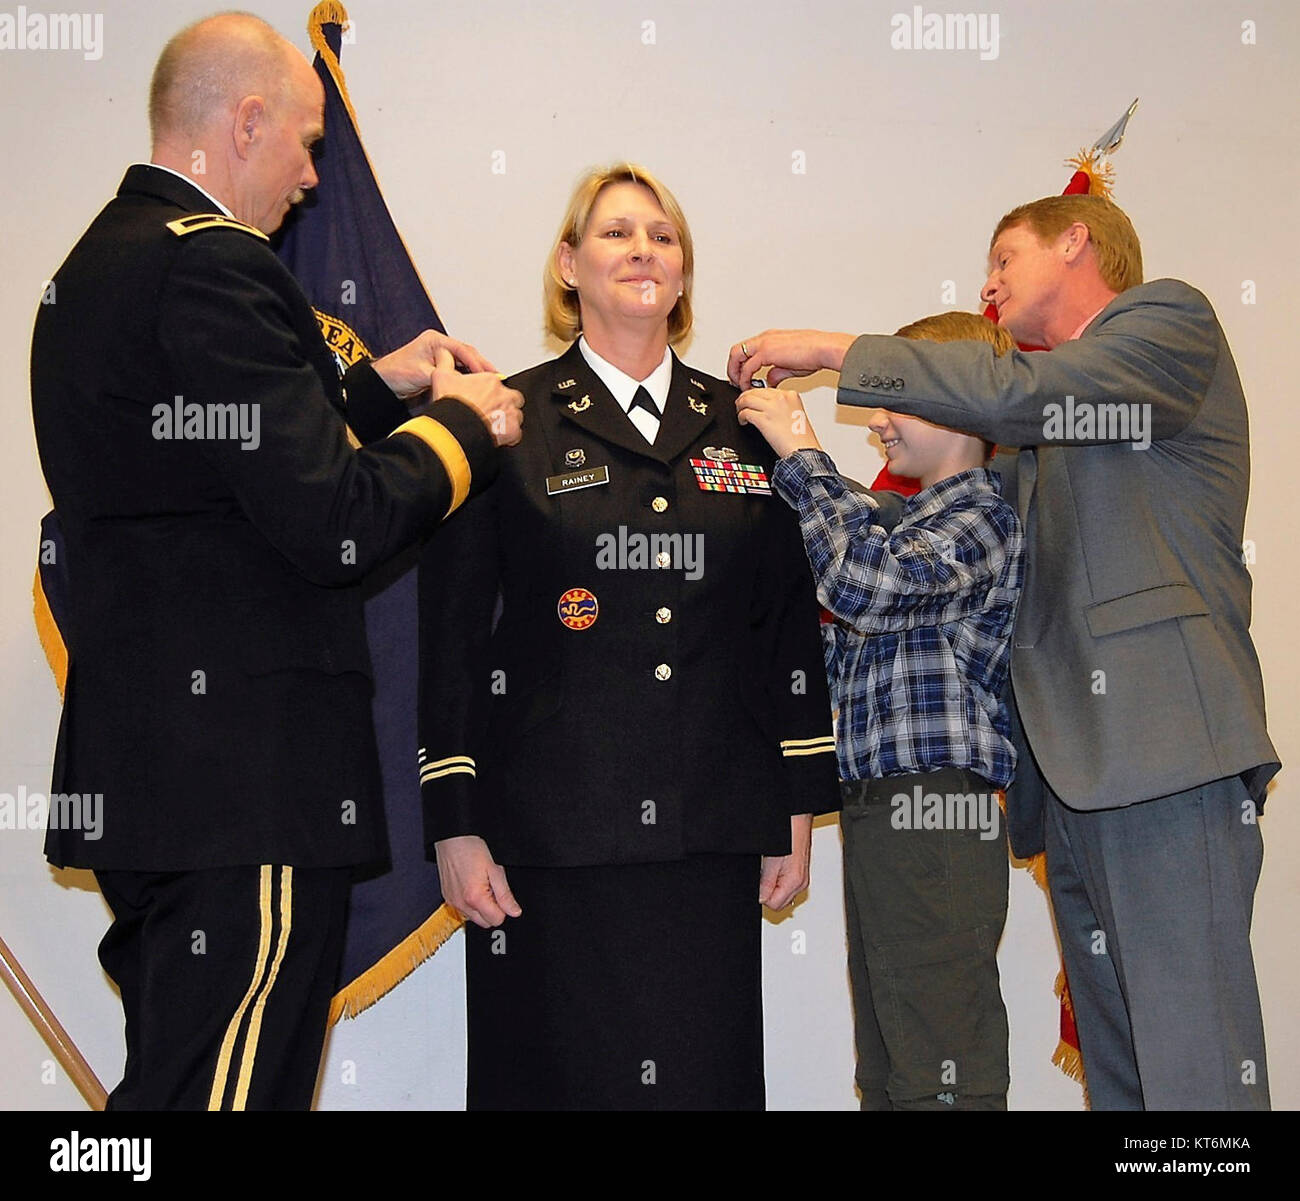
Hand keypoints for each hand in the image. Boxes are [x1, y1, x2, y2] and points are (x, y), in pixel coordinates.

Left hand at [370, 329, 498, 398]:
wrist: (383, 382)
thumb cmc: (395, 372)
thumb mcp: (420, 373)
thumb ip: (441, 375)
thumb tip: (458, 382)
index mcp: (435, 341)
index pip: (462, 350)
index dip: (476, 362)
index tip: (486, 373)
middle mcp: (439, 347)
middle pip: (467, 354)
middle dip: (482, 366)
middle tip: (497, 376)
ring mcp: (440, 357)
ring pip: (465, 363)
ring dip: (477, 372)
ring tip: (491, 381)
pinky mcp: (440, 367)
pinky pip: (459, 371)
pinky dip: (469, 377)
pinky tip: (478, 385)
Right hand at [430, 348, 524, 446]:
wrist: (455, 427)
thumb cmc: (450, 405)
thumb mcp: (441, 376)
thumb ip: (445, 362)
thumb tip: (444, 353)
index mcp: (490, 381)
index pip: (497, 384)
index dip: (490, 393)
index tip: (483, 399)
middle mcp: (504, 395)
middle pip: (512, 398)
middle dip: (504, 405)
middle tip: (491, 412)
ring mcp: (510, 413)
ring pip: (515, 416)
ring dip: (507, 420)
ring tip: (493, 426)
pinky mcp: (512, 430)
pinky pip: (516, 433)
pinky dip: (509, 436)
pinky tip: (497, 436)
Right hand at [434, 834, 522, 927]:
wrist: (453, 838)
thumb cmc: (471, 849)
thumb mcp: (495, 870)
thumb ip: (505, 894)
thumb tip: (514, 911)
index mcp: (475, 898)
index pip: (497, 920)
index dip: (504, 908)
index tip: (502, 895)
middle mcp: (461, 903)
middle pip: (484, 923)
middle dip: (492, 910)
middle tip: (492, 889)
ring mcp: (452, 901)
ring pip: (473, 918)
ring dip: (481, 907)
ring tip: (481, 885)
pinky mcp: (447, 897)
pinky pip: (463, 909)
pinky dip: (470, 902)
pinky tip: (472, 885)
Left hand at [727, 330, 855, 388]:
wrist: (824, 349)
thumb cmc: (814, 354)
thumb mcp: (790, 365)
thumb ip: (776, 372)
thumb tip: (769, 380)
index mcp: (770, 339)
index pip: (747, 350)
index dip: (740, 365)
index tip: (740, 377)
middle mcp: (765, 338)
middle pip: (737, 351)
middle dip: (732, 368)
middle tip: (734, 382)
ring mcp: (764, 343)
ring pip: (737, 356)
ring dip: (735, 373)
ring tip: (739, 387)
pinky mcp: (766, 352)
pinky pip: (747, 367)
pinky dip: (745, 378)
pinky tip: (748, 388)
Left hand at [736, 387, 823, 457]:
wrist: (803, 451)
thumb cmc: (801, 438)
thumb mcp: (796, 413)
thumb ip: (783, 406)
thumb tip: (768, 406)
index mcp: (790, 395)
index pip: (766, 390)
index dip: (756, 395)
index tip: (752, 400)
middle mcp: (781, 398)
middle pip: (755, 391)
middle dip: (745, 398)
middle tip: (741, 405)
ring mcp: (771, 408)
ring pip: (747, 399)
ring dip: (740, 406)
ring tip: (740, 412)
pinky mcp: (763, 419)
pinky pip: (745, 412)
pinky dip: (741, 417)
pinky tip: (743, 422)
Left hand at [759, 813, 813, 909]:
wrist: (798, 818)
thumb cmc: (787, 834)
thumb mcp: (770, 861)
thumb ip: (765, 884)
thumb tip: (760, 899)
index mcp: (795, 882)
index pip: (774, 905)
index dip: (761, 896)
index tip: (757, 884)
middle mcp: (801, 882)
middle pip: (779, 902)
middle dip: (767, 893)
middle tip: (762, 875)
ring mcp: (802, 877)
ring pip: (782, 893)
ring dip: (772, 886)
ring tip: (768, 867)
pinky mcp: (800, 870)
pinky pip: (786, 883)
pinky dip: (777, 879)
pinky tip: (773, 865)